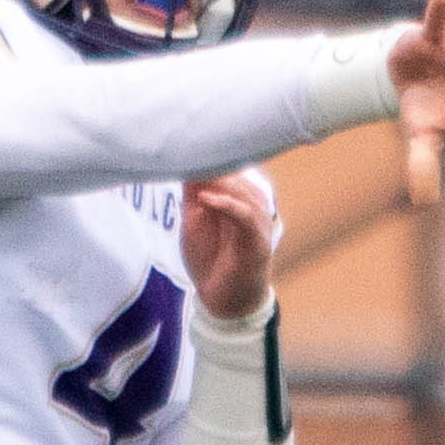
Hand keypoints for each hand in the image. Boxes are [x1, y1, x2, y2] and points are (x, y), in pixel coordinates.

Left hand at [181, 167, 279, 321]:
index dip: (212, 157)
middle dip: (215, 164)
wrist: (222, 301)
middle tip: (190, 152)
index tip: (187, 144)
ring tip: (197, 173)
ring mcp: (258, 224)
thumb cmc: (210, 261)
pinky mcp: (258, 242)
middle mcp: (252, 208)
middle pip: (239, 177)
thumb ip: (193, 197)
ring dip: (220, 182)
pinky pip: (247, 217)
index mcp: (238, 201)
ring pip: (245, 193)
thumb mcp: (194, 224)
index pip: (230, 171)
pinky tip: (207, 198)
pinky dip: (228, 205)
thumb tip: (187, 165)